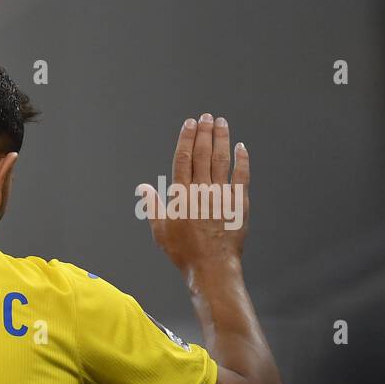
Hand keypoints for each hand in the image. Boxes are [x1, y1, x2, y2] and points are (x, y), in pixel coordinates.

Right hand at [140, 113, 249, 273]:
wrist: (211, 266)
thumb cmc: (184, 251)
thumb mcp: (160, 230)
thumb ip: (152, 205)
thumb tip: (143, 188)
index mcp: (182, 196)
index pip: (183, 159)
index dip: (186, 139)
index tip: (189, 125)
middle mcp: (202, 190)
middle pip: (203, 154)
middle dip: (204, 133)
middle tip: (206, 117)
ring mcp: (222, 194)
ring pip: (221, 160)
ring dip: (221, 139)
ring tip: (221, 123)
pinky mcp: (238, 201)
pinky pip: (241, 175)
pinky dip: (241, 159)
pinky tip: (240, 147)